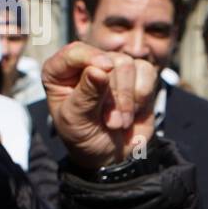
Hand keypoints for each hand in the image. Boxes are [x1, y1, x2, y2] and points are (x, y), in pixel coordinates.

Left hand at [42, 43, 158, 171]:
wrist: (111, 156)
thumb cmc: (84, 137)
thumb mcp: (77, 121)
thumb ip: (86, 95)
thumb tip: (100, 69)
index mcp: (60, 72)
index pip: (75, 51)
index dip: (90, 57)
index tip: (105, 69)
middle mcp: (87, 64)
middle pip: (111, 60)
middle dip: (115, 96)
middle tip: (111, 122)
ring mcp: (114, 68)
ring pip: (129, 65)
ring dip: (127, 100)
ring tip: (119, 122)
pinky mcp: (137, 76)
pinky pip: (147, 72)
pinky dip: (142, 96)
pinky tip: (132, 111)